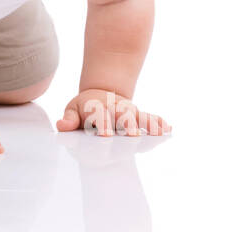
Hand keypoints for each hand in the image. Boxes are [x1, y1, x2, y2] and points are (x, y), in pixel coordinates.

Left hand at [55, 89, 170, 137]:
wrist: (98, 96)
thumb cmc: (83, 110)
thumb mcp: (72, 110)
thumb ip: (69, 119)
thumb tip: (63, 125)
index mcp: (95, 107)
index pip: (99, 116)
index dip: (102, 124)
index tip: (106, 135)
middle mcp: (114, 109)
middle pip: (123, 116)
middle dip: (127, 125)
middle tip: (132, 135)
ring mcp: (128, 111)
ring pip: (139, 116)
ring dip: (148, 123)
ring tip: (159, 131)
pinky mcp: (138, 115)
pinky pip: (150, 118)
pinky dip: (158, 122)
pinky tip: (167, 128)